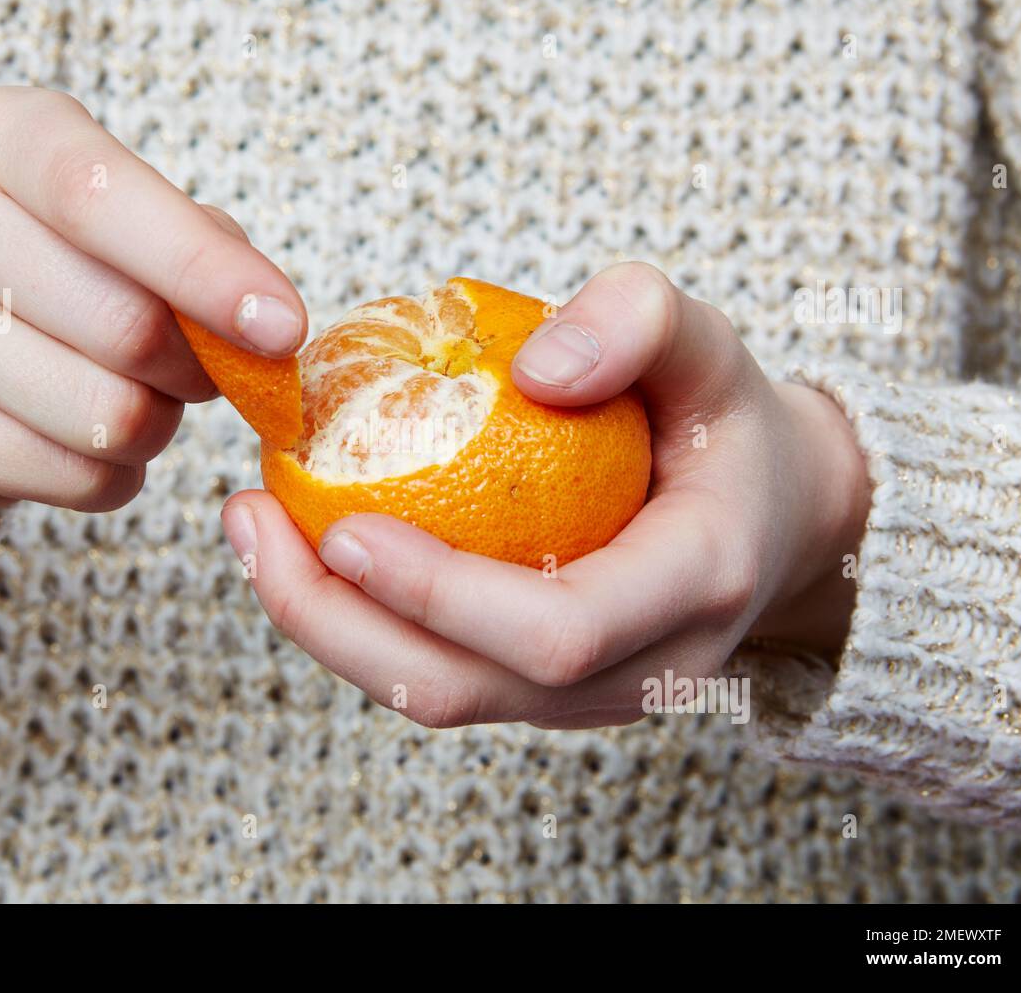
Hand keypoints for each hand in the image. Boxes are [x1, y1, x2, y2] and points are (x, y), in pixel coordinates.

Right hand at [0, 86, 305, 537]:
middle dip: (197, 369)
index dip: (204, 272)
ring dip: (158, 427)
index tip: (284, 329)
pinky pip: (74, 477)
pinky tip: (89, 440)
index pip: (102, 198)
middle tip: (199, 372)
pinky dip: (116, 475)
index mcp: (0, 136)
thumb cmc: (71, 261)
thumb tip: (267, 331)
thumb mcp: (135, 217)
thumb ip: (204, 252)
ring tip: (136, 401)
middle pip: (123, 326)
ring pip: (107, 415)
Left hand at [221, 263, 870, 728]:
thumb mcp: (711, 346)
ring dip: (324, 627)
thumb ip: (641, 321)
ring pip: (434, 699)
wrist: (773, 521)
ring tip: (251, 530)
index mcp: (690, 591)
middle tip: (247, 521)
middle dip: (336, 623)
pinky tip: (303, 547)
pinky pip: (434, 675)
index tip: (338, 522)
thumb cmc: (727, 427)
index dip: (440, 595)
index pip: (556, 633)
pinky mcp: (541, 694)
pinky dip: (355, 622)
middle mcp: (637, 672)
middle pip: (462, 691)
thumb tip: (535, 367)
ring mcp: (585, 700)